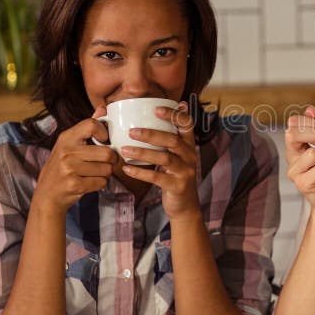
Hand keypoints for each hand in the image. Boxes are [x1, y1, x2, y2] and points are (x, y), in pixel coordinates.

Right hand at [33, 107, 118, 214]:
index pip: (92, 125)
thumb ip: (87, 127)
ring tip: (93, 173)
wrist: (46, 194)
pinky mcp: (74, 184)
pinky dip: (100, 184)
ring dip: (105, 173)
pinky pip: (102, 182)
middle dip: (111, 160)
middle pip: (107, 152)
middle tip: (105, 162)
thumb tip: (103, 108)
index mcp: (67, 137)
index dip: (104, 133)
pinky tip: (89, 183)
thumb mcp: (70, 144)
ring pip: (107, 169)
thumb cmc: (62, 166)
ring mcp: (69, 168)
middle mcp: (67, 151)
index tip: (104, 141)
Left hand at [119, 102, 199, 221]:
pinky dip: (141, 172)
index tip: (156, 109)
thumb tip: (152, 114)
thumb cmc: (174, 175)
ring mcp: (185, 171)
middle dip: (152, 134)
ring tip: (124, 150)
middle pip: (173, 140)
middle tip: (131, 131)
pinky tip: (127, 169)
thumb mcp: (175, 156)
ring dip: (143, 153)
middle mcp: (190, 155)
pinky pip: (157, 177)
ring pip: (165, 158)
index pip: (186, 124)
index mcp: (189, 144)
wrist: (185, 205)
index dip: (173, 115)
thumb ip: (166, 139)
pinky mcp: (177, 186)